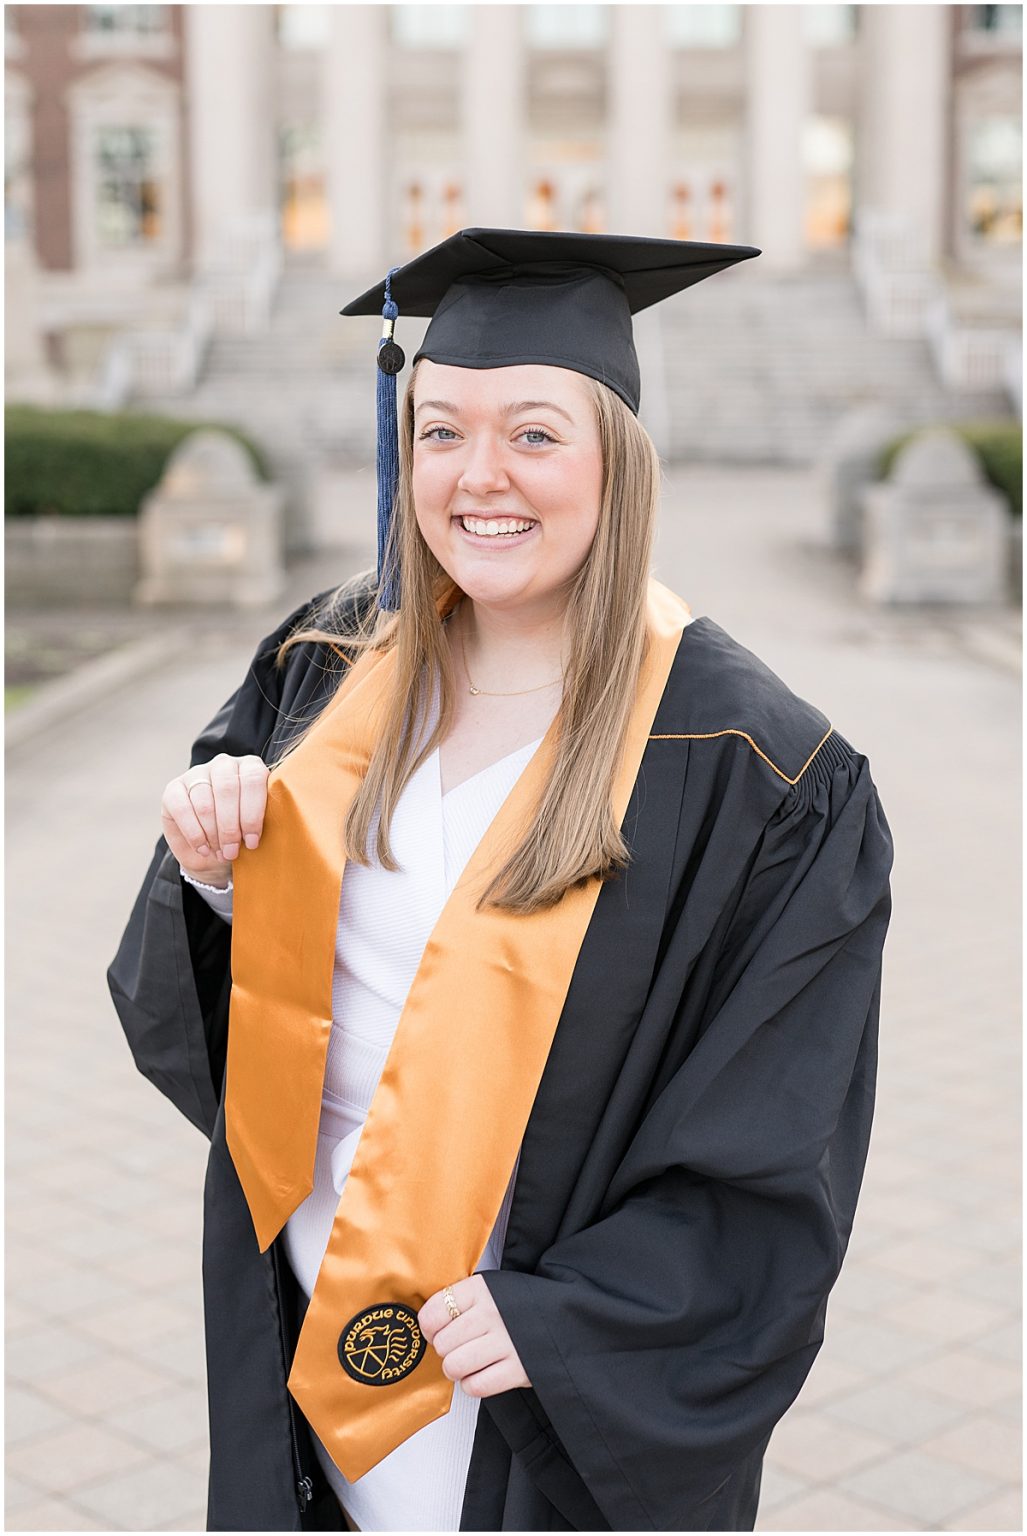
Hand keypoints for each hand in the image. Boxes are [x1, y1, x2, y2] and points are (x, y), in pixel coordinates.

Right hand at [161, 753, 269, 885]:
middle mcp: (224, 764)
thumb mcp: (258, 827)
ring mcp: (196, 774)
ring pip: (205, 802)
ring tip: (220, 852)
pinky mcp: (174, 789)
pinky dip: (195, 833)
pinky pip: (183, 809)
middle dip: (231, 826)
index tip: (253, 841)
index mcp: (250, 767)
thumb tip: (278, 823)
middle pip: (227, 789)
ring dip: (213, 833)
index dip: (252, 813)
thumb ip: (266, 818)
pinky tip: (203, 848)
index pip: (253, 780)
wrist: (213, 851)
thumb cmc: (242, 835)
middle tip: (233, 851)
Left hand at [418, 1274, 530, 1397]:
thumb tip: (426, 1325)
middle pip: (442, 1344)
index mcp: (481, 1289)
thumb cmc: (520, 1304)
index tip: (435, 1331)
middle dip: (446, 1351)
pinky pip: (476, 1386)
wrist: (565, 1317)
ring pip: (454, 1367)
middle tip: (459, 1347)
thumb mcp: (490, 1288)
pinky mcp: (518, 1369)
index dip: (428, 1328)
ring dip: (457, 1370)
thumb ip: (460, 1300)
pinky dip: (474, 1385)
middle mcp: (491, 1314)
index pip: (432, 1314)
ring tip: (468, 1363)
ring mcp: (505, 1342)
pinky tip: (483, 1373)